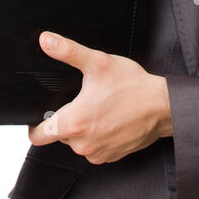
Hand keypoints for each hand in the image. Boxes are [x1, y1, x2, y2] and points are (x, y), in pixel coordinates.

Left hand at [28, 31, 171, 163]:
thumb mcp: (98, 63)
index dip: (35, 124)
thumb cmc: (133, 87)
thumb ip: (68, 51)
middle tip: (83, 101)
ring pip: (78, 141)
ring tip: (100, 109)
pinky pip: (95, 148)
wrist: (163, 107)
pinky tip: (110, 120)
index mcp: (73, 123)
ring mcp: (97, 153)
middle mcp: (82, 144)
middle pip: (59, 135)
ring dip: (83, 128)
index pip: (38, 135)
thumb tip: (47, 41)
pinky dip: (98, 136)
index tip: (41, 116)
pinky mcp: (111, 157)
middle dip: (67, 119)